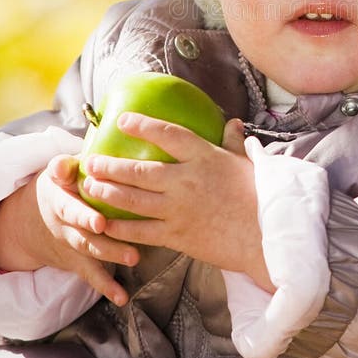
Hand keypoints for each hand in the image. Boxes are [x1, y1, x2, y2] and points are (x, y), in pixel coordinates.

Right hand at [0, 155, 139, 306]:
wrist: (33, 220)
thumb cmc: (59, 186)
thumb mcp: (56, 174)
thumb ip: (62, 167)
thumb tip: (63, 164)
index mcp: (59, 201)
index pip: (69, 208)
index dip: (83, 216)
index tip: (100, 221)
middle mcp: (64, 226)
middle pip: (83, 236)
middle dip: (105, 242)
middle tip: (127, 246)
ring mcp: (72, 245)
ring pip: (91, 253)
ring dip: (113, 256)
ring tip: (134, 258)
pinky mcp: (78, 261)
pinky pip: (92, 275)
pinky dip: (106, 287)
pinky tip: (122, 297)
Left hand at [81, 117, 274, 292]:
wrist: (267, 237)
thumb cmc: (260, 197)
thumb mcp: (247, 163)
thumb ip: (234, 142)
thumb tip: (232, 123)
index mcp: (204, 157)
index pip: (168, 135)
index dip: (143, 126)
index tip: (123, 120)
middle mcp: (187, 181)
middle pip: (140, 171)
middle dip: (111, 165)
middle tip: (91, 160)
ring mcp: (179, 210)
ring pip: (134, 200)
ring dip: (108, 193)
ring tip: (90, 186)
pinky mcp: (177, 236)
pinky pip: (141, 231)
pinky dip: (121, 227)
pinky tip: (104, 222)